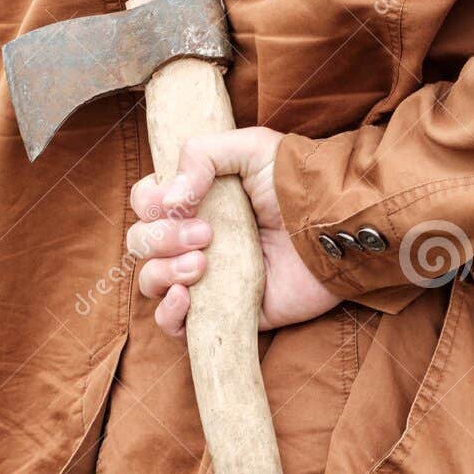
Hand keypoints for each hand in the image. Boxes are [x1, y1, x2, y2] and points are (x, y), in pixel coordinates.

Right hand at [129, 127, 339, 337]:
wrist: (332, 230)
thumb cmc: (295, 186)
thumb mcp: (251, 148)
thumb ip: (201, 154)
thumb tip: (168, 200)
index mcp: (196, 200)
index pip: (145, 203)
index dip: (150, 202)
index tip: (180, 203)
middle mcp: (194, 239)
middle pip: (141, 242)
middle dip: (161, 238)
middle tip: (206, 235)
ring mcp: (206, 278)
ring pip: (150, 281)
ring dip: (161, 270)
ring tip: (201, 265)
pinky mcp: (222, 313)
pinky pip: (173, 326)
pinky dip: (167, 313)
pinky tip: (185, 297)